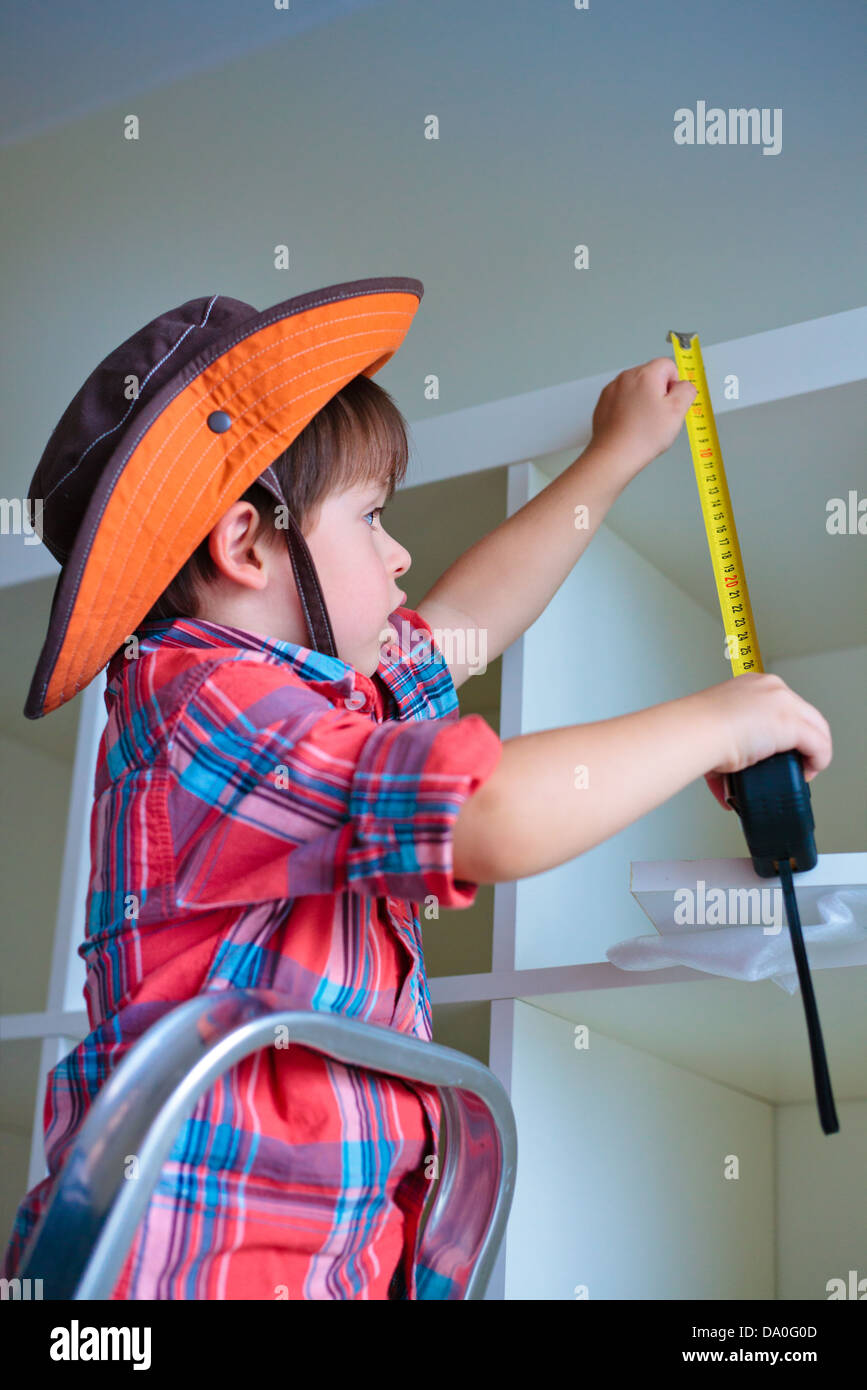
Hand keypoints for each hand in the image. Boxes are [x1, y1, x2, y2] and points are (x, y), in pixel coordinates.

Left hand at [590, 358, 696, 477]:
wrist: (614, 454)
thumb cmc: (642, 436)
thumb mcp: (678, 411)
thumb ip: (687, 391)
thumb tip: (685, 385)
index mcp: (646, 374)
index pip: (668, 365)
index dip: (674, 384)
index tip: (670, 402)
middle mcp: (626, 377)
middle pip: (652, 375)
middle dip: (659, 392)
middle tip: (658, 416)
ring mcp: (612, 389)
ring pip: (637, 388)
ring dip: (644, 401)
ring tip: (644, 423)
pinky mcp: (604, 402)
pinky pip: (622, 399)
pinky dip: (629, 409)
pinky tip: (632, 425)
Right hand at [699, 673, 832, 809]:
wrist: (695, 732)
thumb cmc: (695, 732)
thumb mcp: (715, 732)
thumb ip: (727, 750)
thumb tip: (727, 780)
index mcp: (751, 686)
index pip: (783, 705)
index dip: (786, 730)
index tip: (779, 749)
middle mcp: (771, 689)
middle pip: (805, 714)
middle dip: (802, 741)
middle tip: (795, 761)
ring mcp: (784, 704)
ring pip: (817, 728)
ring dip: (812, 751)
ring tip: (803, 769)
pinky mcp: (792, 725)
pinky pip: (819, 745)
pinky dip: (818, 762)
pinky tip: (808, 772)